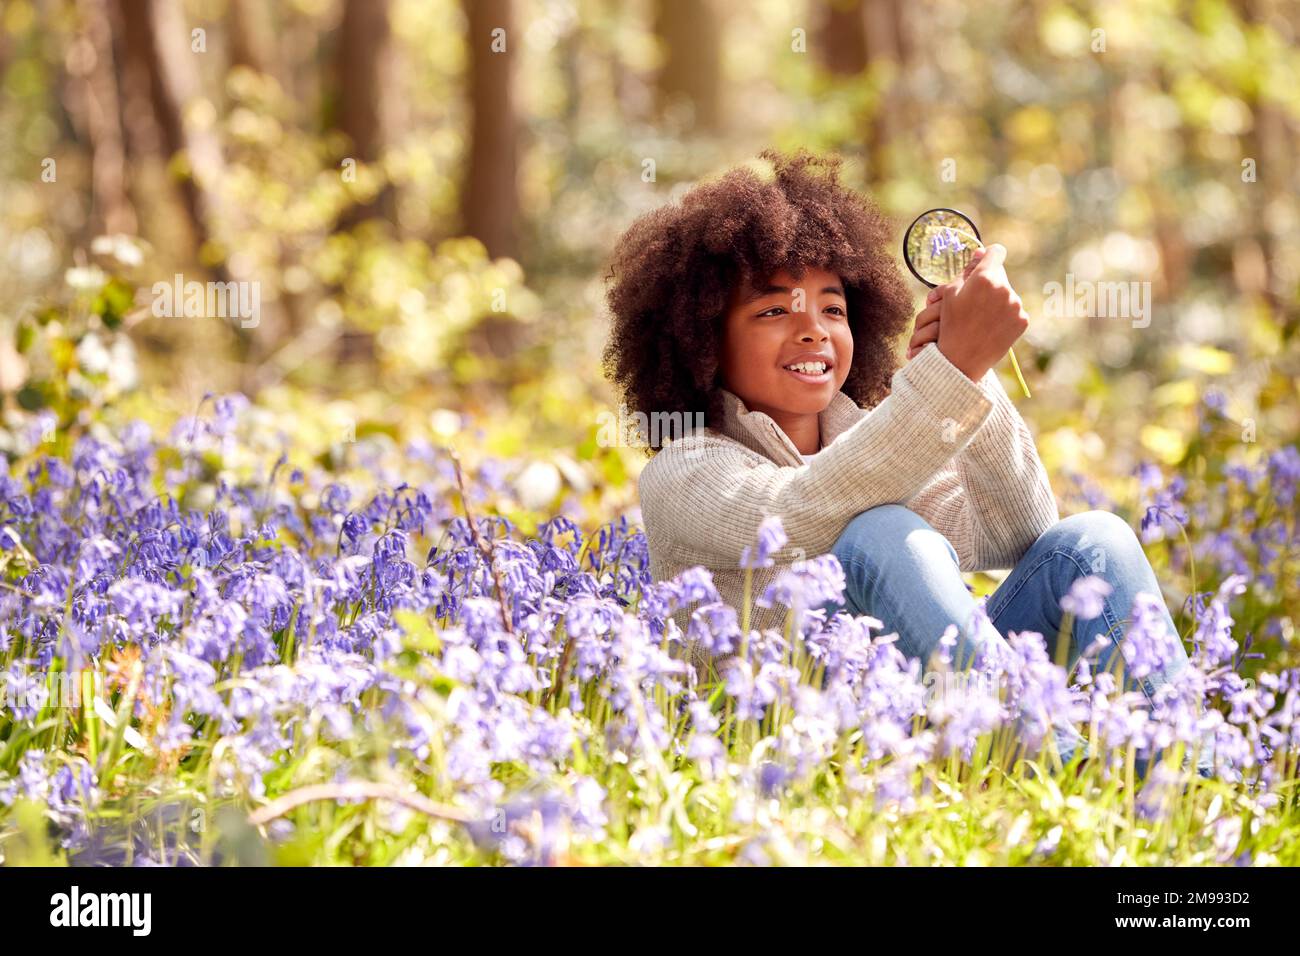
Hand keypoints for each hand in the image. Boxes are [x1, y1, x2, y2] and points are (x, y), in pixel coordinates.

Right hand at [909, 245, 1029, 380]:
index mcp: (985, 278)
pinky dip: (1004, 315)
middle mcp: (1004, 288)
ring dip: (997, 299)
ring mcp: (1016, 305)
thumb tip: (981, 252)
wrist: (961, 360)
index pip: (996, 252)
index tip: (983, 262)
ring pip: (1007, 293)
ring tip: (981, 317)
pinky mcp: (1023, 320)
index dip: (988, 256)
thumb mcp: (950, 294)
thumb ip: (968, 269)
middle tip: (974, 300)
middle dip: (989, 281)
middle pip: (1000, 274)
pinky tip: (990, 326)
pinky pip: (1014, 310)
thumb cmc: (951, 324)